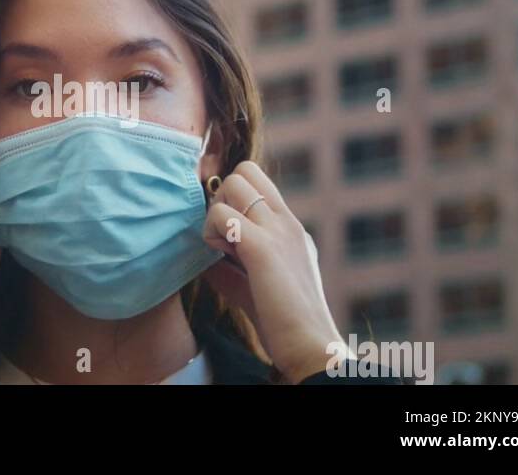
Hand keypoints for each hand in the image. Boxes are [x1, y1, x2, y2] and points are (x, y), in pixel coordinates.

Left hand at [201, 161, 348, 382]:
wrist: (312, 347)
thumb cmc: (286, 323)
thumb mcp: (258, 287)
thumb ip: (233, 271)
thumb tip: (205, 264)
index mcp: (289, 227)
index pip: (257, 182)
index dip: (231, 199)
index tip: (226, 233)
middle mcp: (285, 221)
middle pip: (245, 171)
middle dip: (221, 196)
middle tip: (221, 235)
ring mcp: (277, 230)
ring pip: (234, 182)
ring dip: (215, 211)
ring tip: (220, 247)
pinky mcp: (263, 248)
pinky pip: (223, 215)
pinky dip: (211, 231)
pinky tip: (218, 256)